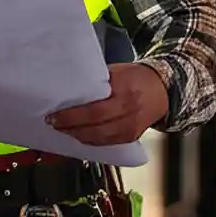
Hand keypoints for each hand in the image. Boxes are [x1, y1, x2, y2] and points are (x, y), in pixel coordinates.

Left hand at [45, 63, 168, 145]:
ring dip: (77, 136)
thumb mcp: (115, 72)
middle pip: (95, 127)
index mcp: (124, 91)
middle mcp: (128, 112)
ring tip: (61, 130)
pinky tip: (77, 136)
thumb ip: (95, 83)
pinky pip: (106, 144)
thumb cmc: (135, 77)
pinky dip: (89, 141)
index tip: (54, 114)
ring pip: (99, 139)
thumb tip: (68, 90)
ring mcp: (131, 128)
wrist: (162, 90)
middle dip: (70, 127)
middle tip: (52, 123)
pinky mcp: (131, 137)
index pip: (94, 109)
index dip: (72, 116)